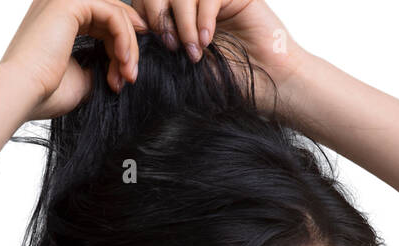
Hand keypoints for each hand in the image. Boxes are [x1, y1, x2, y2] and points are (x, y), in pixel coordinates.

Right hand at [0, 0, 151, 120]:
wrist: (22, 94)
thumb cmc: (44, 92)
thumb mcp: (80, 76)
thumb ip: (97, 64)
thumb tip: (116, 66)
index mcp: (57, 19)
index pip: (100, 20)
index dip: (121, 44)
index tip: (129, 71)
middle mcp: (58, 4)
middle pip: (110, 15)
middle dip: (128, 46)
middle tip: (131, 75)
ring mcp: (63, 1)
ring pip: (114, 14)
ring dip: (128, 45)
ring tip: (128, 73)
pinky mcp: (69, 3)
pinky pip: (112, 14)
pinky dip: (124, 38)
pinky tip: (123, 60)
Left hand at [125, 0, 308, 118]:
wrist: (269, 85)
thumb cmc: (228, 82)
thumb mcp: (182, 69)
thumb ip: (158, 52)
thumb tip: (129, 46)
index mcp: (175, 19)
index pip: (145, 4)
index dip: (142, 22)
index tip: (152, 51)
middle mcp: (191, 4)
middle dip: (158, 17)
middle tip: (170, 46)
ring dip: (182, 21)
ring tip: (193, 51)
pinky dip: (202, 17)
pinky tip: (207, 41)